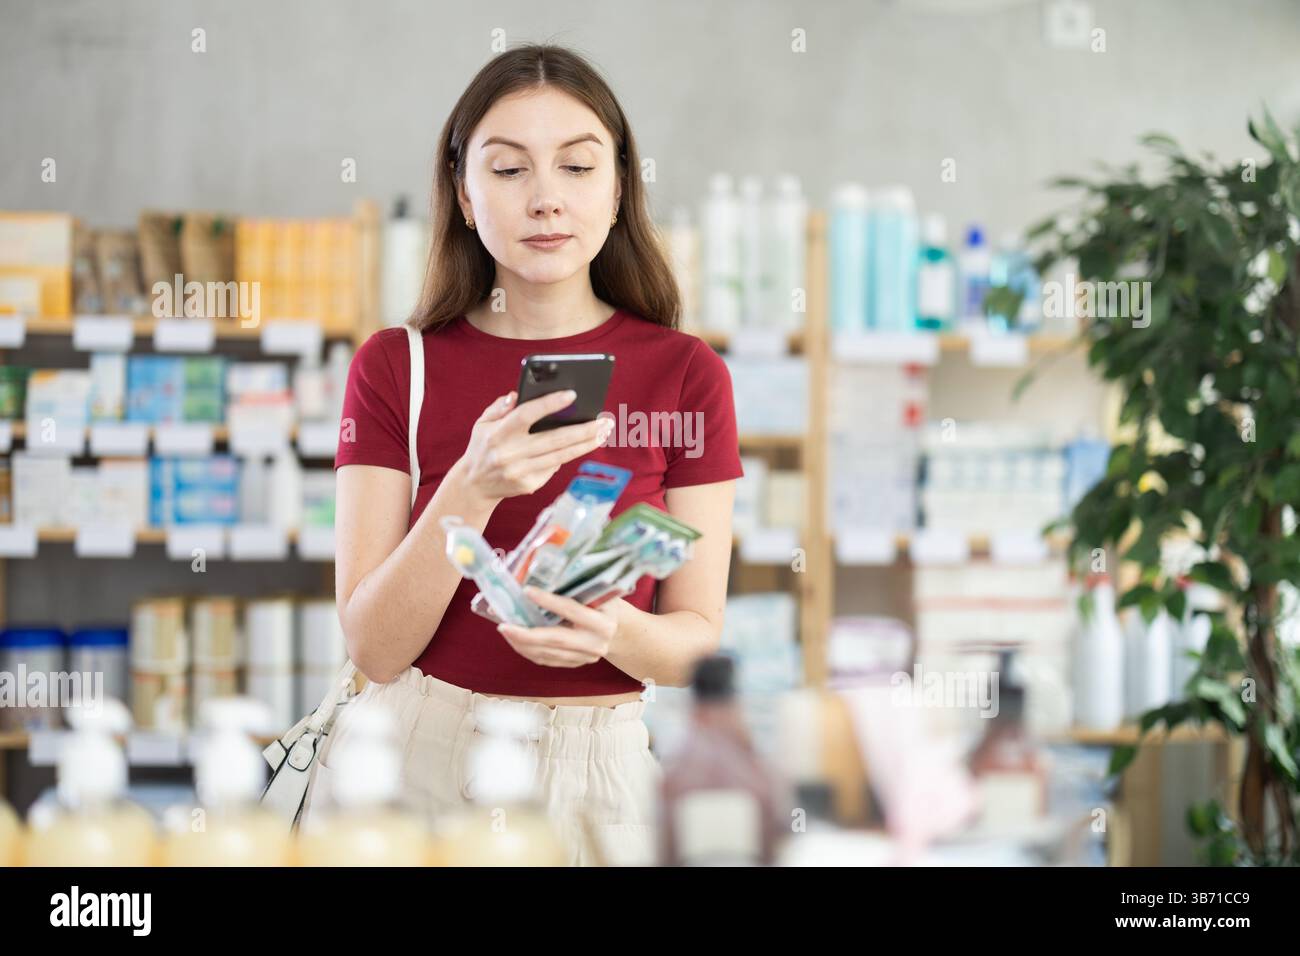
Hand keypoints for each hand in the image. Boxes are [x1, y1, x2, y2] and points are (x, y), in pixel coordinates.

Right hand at [454, 390, 613, 505]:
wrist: (474, 485)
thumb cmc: (483, 446)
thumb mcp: (482, 423)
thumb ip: (499, 407)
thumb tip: (517, 395)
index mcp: (498, 434)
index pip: (526, 415)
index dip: (549, 404)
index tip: (572, 394)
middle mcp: (510, 454)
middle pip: (553, 440)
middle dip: (583, 430)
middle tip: (606, 420)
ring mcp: (521, 472)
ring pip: (561, 456)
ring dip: (585, 444)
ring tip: (604, 432)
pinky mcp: (529, 485)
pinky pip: (553, 467)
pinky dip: (567, 456)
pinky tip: (582, 445)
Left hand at [496, 586, 619, 667]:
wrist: (620, 632)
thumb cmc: (605, 604)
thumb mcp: (600, 592)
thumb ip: (578, 585)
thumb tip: (541, 566)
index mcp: (604, 623)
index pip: (572, 610)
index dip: (549, 601)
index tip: (526, 590)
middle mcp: (595, 644)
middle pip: (555, 639)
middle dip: (526, 634)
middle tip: (503, 625)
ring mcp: (585, 658)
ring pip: (547, 653)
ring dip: (522, 643)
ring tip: (505, 630)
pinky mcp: (574, 664)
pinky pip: (546, 660)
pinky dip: (527, 650)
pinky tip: (515, 639)